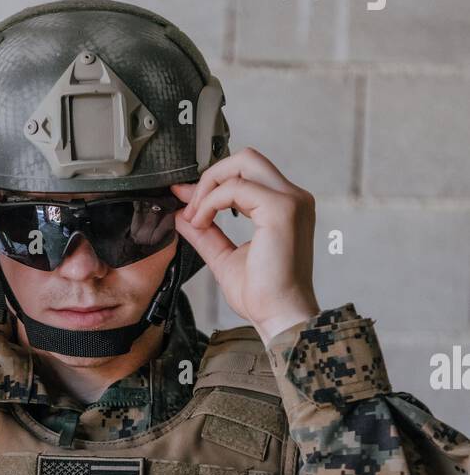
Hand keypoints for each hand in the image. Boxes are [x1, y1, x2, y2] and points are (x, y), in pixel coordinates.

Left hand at [172, 148, 320, 344]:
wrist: (278, 316)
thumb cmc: (262, 295)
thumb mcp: (224, 256)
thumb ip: (205, 232)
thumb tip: (182, 212)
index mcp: (284, 207)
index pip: (246, 174)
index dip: (212, 182)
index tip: (186, 200)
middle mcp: (292, 198)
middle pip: (246, 158)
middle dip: (211, 177)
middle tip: (192, 207)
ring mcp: (290, 201)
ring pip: (242, 163)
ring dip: (209, 187)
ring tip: (196, 218)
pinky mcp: (281, 210)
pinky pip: (235, 188)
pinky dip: (211, 202)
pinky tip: (202, 223)